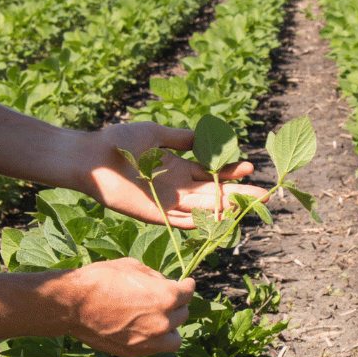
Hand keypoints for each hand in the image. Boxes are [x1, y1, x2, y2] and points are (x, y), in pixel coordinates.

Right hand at [55, 258, 193, 356]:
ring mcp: (149, 340)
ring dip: (172, 328)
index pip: (188, 292)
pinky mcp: (135, 352)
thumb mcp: (132, 266)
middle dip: (177, 304)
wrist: (74, 304)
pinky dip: (155, 340)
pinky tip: (145, 330)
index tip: (185, 284)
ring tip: (161, 320)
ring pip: (175, 339)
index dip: (187, 286)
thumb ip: (154, 276)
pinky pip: (156, 348)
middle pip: (183, 314)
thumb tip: (163, 283)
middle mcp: (163, 321)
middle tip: (168, 299)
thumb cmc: (100, 279)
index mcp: (166, 297)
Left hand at [82, 120, 268, 228]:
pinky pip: (180, 222)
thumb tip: (207, 136)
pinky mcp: (154, 215)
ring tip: (248, 206)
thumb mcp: (156, 133)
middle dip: (239, 194)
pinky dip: (198, 223)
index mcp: (179, 168)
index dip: (232, 172)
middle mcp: (177, 188)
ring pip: (203, 209)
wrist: (92, 156)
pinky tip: (219, 220)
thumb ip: (181, 138)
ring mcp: (167, 203)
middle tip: (265, 195)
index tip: (250, 168)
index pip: (212, 173)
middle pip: (214, 194)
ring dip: (224, 210)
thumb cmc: (119, 141)